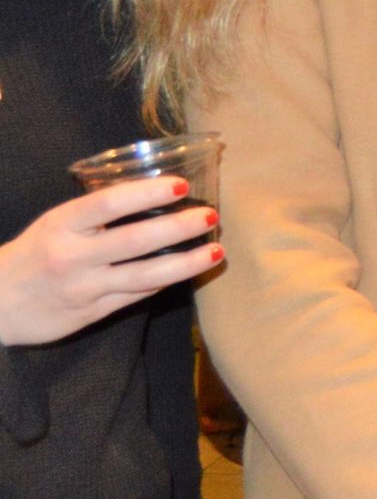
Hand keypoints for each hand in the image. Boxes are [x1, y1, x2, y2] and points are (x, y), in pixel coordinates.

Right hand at [0, 178, 222, 345]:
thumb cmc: (36, 252)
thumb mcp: (57, 223)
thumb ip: (97, 213)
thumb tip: (157, 193)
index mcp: (62, 224)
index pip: (109, 203)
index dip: (147, 192)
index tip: (181, 185)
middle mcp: (73, 256)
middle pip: (136, 240)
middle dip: (179, 228)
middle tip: (211, 216)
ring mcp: (84, 288)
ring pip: (144, 275)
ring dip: (186, 263)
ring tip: (216, 252)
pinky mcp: (92, 313)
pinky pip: (136, 295)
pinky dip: (164, 282)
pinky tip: (188, 271)